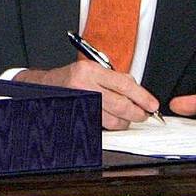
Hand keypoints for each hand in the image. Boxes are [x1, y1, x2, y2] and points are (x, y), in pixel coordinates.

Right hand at [14, 61, 158, 130]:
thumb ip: (116, 79)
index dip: (142, 97)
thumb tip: (139, 91)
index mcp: (91, 72)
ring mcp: (80, 105)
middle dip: (138, 113)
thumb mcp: (93, 69)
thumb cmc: (71, 77)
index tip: (152, 104)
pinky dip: (111, 124)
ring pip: (112, 121)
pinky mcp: (77, 120)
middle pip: (120, 105)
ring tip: (128, 117)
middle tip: (145, 114)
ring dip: (125, 122)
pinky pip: (102, 127)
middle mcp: (85, 88)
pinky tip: (113, 119)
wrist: (44, 88)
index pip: (124, 85)